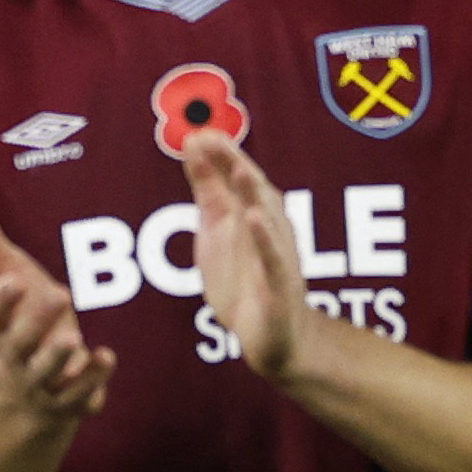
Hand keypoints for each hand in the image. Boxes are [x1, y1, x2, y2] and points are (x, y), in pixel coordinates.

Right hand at [0, 205, 112, 438]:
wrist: (27, 395)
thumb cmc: (21, 323)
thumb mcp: (9, 284)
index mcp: (2, 330)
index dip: (1, 300)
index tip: (11, 280)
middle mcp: (18, 358)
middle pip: (20, 344)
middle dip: (35, 323)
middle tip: (59, 294)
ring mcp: (42, 382)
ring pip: (46, 374)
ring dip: (58, 357)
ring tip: (72, 339)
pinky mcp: (68, 399)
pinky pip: (79, 394)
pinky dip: (93, 379)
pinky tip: (107, 356)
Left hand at [176, 123, 308, 381]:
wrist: (274, 338)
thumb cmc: (246, 282)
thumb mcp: (216, 232)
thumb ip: (208, 191)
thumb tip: (193, 147)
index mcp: (252, 216)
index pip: (238, 179)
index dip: (221, 155)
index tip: (198, 132)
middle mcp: (269, 231)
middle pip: (255, 193)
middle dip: (237, 166)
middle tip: (215, 140)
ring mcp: (277, 258)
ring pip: (268, 222)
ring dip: (255, 196)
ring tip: (240, 170)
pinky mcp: (279, 287)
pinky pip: (273, 261)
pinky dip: (265, 240)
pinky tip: (253, 220)